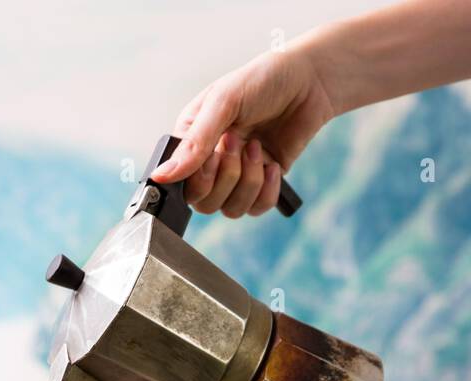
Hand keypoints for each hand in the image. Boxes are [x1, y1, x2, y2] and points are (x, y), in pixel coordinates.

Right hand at [150, 47, 335, 217]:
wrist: (309, 81)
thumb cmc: (262, 81)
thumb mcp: (223, 103)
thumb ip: (193, 143)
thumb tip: (161, 176)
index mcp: (191, 139)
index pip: (181, 183)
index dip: (199, 178)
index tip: (216, 154)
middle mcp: (210, 160)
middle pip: (204, 203)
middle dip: (227, 177)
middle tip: (240, 143)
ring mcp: (237, 173)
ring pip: (230, 209)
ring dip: (248, 182)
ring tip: (258, 147)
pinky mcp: (262, 181)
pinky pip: (256, 208)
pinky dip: (266, 191)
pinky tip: (273, 164)